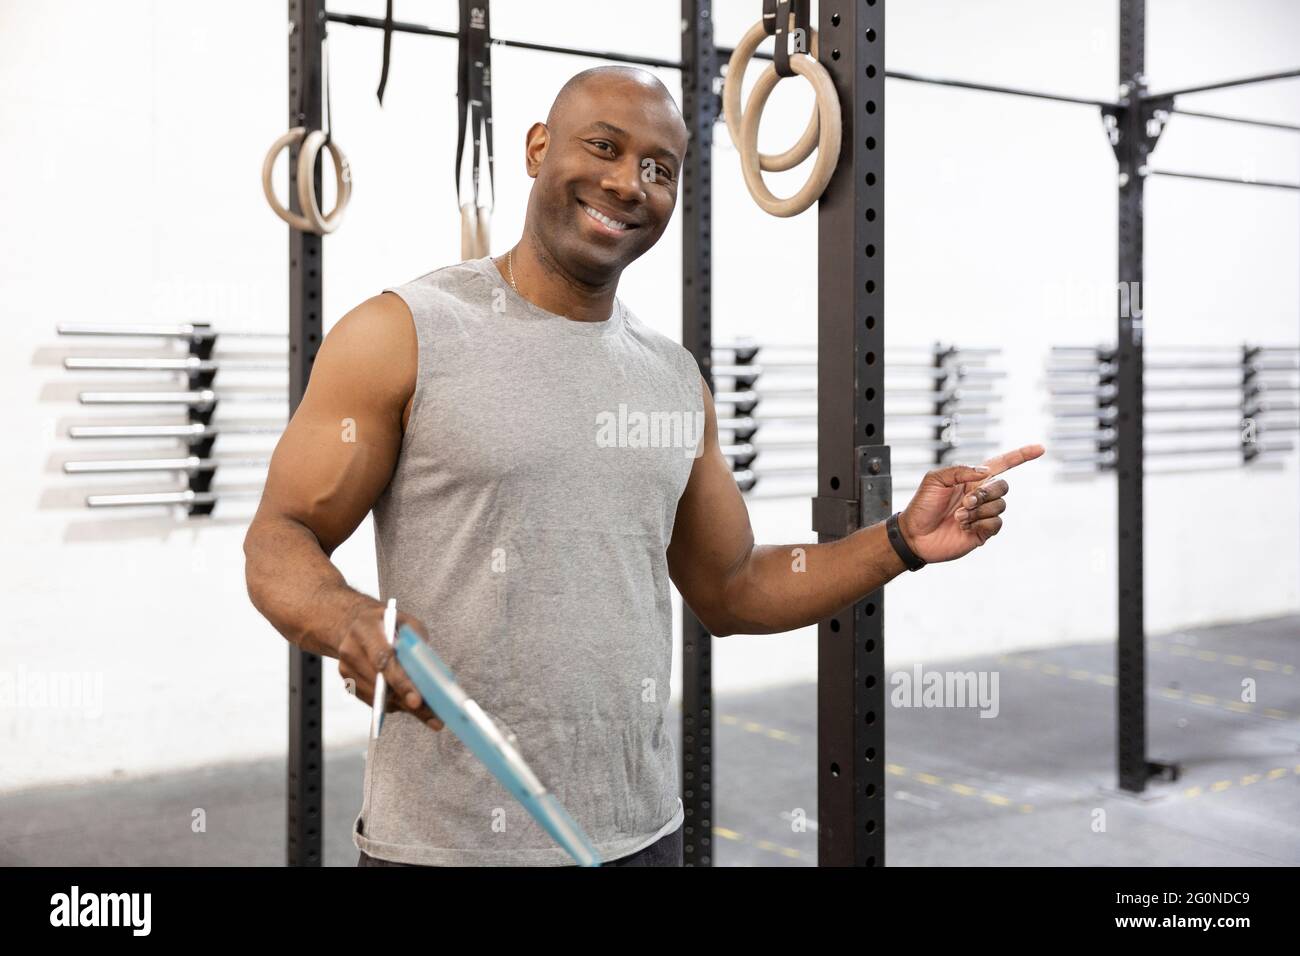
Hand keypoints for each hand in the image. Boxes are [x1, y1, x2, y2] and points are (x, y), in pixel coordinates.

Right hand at [337, 603, 444, 731]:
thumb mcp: (404, 620)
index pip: (383, 660)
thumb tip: (428, 667)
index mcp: (365, 630)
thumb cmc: (383, 622)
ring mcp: (346, 669)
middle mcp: (351, 651)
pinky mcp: (348, 682)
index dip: (400, 682)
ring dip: (403, 706)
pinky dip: (392, 704)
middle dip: (408, 700)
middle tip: (432, 717)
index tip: (416, 700)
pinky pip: (372, 700)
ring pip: (377, 697)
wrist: (352, 625)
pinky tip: (408, 704)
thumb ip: (416, 638)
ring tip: (428, 714)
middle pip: (381, 684)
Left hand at [898, 443, 1044, 563]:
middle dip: (985, 494)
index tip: (1040, 448)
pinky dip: (980, 524)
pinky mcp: (983, 532)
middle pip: (1003, 487)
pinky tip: (964, 527)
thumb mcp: (935, 480)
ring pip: (1000, 506)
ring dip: (978, 511)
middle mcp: (981, 495)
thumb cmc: (922, 505)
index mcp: (971, 479)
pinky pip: (996, 524)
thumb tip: (986, 472)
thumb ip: (960, 470)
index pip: (1002, 464)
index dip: (1021, 456)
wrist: (914, 535)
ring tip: (958, 517)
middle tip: (965, 502)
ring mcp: (983, 514)